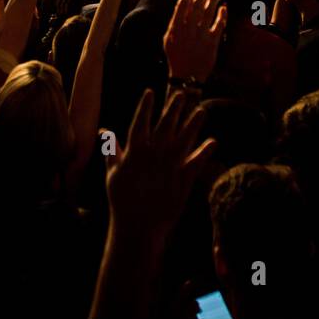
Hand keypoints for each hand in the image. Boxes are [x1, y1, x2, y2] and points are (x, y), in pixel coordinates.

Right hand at [105, 88, 215, 242]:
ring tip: (202, 110)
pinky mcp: (183, 179)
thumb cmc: (121, 200)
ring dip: (193, 124)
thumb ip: (111, 150)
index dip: (145, 106)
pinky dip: (205, 152)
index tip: (150, 92)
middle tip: (181, 93)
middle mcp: (154, 154)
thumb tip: (105, 131)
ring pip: (184, 138)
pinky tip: (213, 141)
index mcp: (135, 151)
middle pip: (165, 124)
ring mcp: (170, 165)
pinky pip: (196, 162)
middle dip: (173, 108)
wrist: (138, 226)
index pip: (140, 122)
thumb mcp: (112, 173)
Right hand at [163, 0, 226, 83]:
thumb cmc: (176, 56)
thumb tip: (180, 8)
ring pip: (208, 13)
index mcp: (175, 28)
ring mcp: (201, 35)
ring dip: (212, 0)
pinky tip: (224, 7)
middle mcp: (188, 30)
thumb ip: (174, 24)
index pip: (182, 6)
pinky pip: (218, 25)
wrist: (186, 75)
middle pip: (196, 6)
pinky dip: (222, 16)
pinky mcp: (212, 42)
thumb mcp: (168, 39)